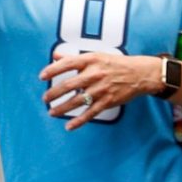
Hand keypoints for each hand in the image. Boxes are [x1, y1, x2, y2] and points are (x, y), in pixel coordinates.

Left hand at [38, 51, 159, 129]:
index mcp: (91, 60)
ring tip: (52, 112)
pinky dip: (79, 121)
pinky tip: (69, 126)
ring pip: (77, 101)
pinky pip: (90, 113)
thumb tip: (55, 55)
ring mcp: (101, 89)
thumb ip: (74, 57)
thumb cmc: (114, 64)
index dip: (52, 70)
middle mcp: (95, 74)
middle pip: (69, 85)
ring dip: (62, 108)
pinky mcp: (108, 101)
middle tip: (45, 99)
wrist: (139, 74)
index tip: (42, 77)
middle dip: (54, 93)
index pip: (67, 64)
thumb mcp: (95, 55)